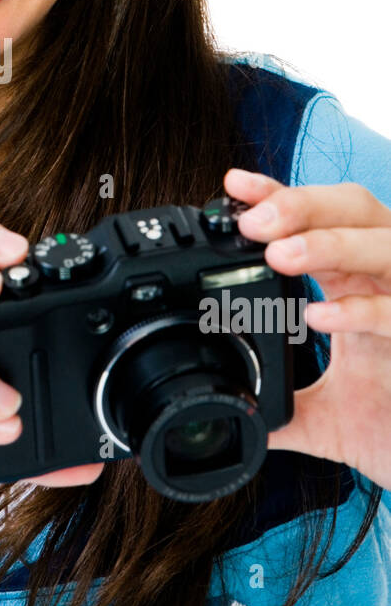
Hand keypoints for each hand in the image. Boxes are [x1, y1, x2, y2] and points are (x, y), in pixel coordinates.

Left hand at [223, 168, 390, 492]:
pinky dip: (361, 309)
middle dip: (304, 205)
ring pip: (385, 245)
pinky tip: (320, 315)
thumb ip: (282, 407)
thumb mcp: (327, 418)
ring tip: (279, 255)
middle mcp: (390, 280)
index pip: (321, 220)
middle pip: (356, 210)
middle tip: (253, 221)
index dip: (281, 197)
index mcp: (362, 281)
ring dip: (331, 243)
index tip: (234, 188)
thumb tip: (231, 412)